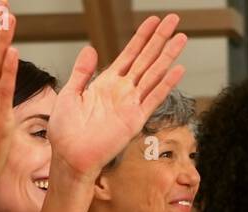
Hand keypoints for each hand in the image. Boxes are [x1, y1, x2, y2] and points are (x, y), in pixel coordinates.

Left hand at [48, 13, 187, 179]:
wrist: (69, 156)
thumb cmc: (65, 131)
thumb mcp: (69, 93)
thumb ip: (82, 71)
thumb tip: (91, 48)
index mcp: (106, 83)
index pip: (129, 54)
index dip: (142, 36)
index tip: (154, 21)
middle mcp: (122, 91)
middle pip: (146, 58)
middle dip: (160, 38)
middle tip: (174, 20)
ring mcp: (131, 104)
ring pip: (154, 74)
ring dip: (169, 56)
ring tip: (182, 38)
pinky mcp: (135, 120)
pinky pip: (153, 98)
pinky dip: (166, 84)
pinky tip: (178, 70)